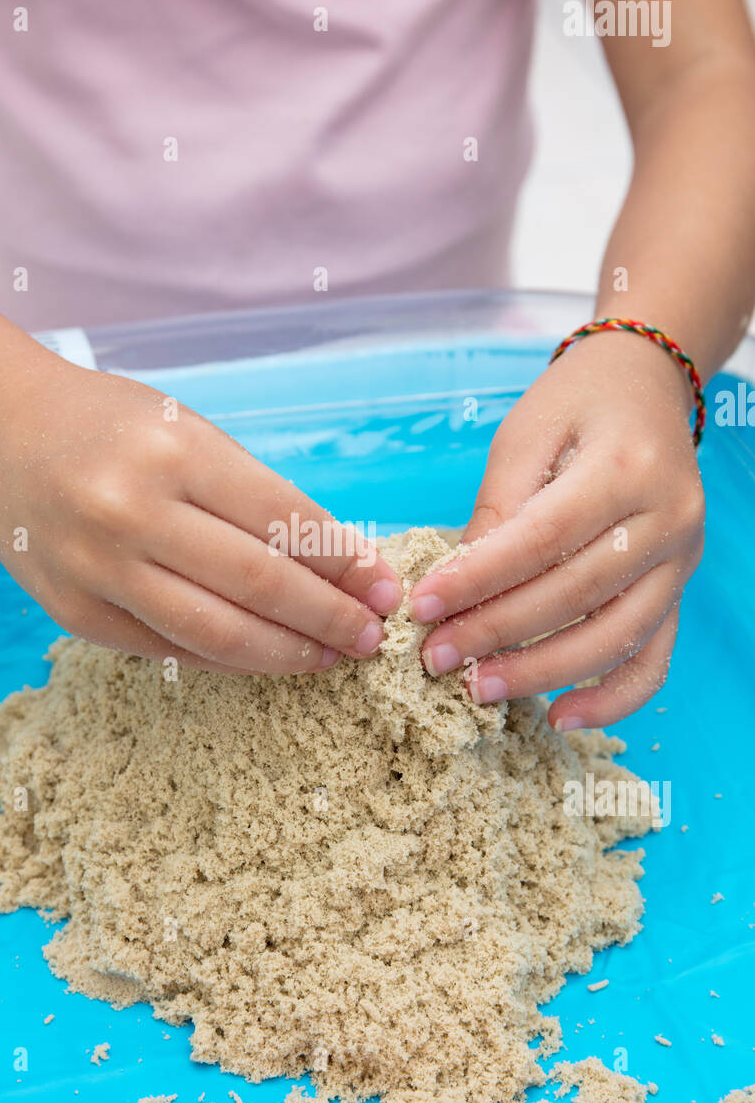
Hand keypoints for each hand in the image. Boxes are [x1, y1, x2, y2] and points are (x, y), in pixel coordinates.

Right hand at [0, 360, 401, 671]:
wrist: (0, 429)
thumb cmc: (111, 425)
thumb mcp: (191, 432)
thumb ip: (257, 498)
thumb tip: (341, 564)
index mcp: (174, 453)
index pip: (282, 520)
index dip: (343, 563)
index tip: (382, 588)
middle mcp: (131, 512)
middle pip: (256, 584)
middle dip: (327, 618)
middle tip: (370, 637)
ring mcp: (96, 568)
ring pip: (213, 632)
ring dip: (285, 653)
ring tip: (329, 657)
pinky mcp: (72, 611)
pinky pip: (168, 651)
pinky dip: (227, 660)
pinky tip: (266, 658)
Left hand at [410, 333, 704, 727]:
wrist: (646, 386)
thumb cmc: (576, 405)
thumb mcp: (524, 436)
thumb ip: (497, 511)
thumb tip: (456, 588)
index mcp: (625, 468)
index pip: (541, 539)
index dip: (478, 579)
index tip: (422, 607)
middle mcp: (666, 519)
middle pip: (575, 594)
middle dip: (497, 632)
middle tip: (435, 658)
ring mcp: (679, 561)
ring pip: (617, 637)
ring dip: (543, 673)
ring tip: (479, 689)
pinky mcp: (678, 588)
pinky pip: (653, 658)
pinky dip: (612, 699)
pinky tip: (561, 717)